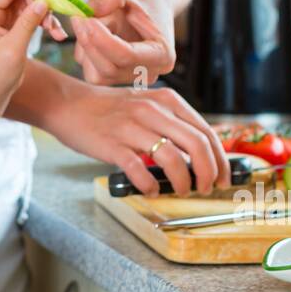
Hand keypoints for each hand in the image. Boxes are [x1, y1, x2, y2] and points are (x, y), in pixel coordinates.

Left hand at [0, 0, 65, 105]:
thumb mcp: (13, 48)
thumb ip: (28, 22)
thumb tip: (44, 1)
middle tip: (58, 7)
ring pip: (27, 1)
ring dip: (44, 11)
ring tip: (55, 29)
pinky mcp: (9, 24)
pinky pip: (29, 13)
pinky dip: (43, 20)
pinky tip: (56, 33)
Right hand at [41, 82, 229, 196]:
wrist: (67, 103)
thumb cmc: (107, 109)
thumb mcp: (145, 105)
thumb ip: (170, 123)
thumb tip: (198, 154)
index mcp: (166, 100)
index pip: (205, 131)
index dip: (220, 159)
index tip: (223, 177)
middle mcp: (152, 111)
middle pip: (196, 145)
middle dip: (209, 173)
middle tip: (206, 189)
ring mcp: (132, 127)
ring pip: (172, 158)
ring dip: (183, 182)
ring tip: (181, 191)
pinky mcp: (112, 144)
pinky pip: (139, 169)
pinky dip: (150, 185)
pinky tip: (152, 190)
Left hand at [73, 0, 175, 86]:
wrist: (149, 2)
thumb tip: (90, 11)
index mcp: (162, 55)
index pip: (127, 55)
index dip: (102, 39)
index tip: (87, 19)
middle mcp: (148, 72)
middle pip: (109, 69)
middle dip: (89, 43)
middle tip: (78, 18)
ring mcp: (130, 78)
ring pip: (96, 74)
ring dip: (85, 48)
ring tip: (92, 22)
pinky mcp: (114, 78)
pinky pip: (91, 73)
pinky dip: (85, 53)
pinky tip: (92, 33)